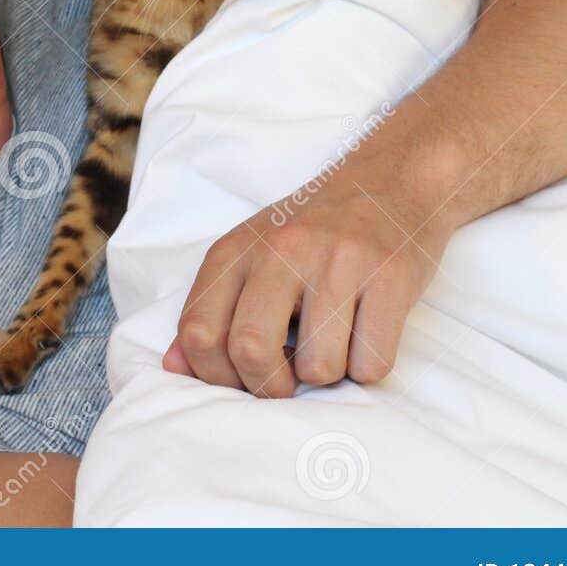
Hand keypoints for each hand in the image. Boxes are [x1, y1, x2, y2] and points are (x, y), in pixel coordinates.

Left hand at [161, 129, 453, 396]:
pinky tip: (368, 330)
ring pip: (319, 368)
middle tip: (289, 378)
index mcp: (238, 248)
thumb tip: (173, 366)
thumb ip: (211, 308)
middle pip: (252, 351)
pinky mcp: (390, 275)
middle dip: (270, 386)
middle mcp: (282, 248)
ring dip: (328, 374)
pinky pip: (371, 364)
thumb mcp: (252, 254)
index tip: (242, 374)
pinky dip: (369, 365)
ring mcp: (339, 260)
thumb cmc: (315, 231)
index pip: (198, 332)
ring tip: (336, 340)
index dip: (216, 375)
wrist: (393, 179)